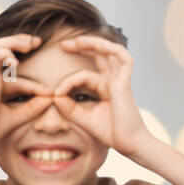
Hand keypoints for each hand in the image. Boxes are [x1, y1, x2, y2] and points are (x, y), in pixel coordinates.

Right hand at [0, 34, 55, 147]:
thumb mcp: (18, 116)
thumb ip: (33, 107)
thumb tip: (51, 98)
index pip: (16, 77)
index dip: (34, 84)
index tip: (49, 92)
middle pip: (0, 48)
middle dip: (19, 41)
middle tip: (36, 42)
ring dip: (13, 41)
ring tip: (29, 45)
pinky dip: (7, 53)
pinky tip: (17, 64)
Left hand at [52, 35, 151, 156]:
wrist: (129, 144)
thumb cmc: (110, 132)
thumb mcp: (83, 118)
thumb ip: (69, 107)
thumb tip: (54, 94)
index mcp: (105, 88)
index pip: (84, 75)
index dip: (67, 81)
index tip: (56, 94)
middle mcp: (113, 80)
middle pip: (100, 55)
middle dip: (82, 46)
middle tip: (63, 44)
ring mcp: (120, 79)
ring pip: (110, 51)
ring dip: (95, 43)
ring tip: (76, 41)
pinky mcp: (125, 81)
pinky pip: (123, 57)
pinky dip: (111, 48)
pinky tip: (96, 45)